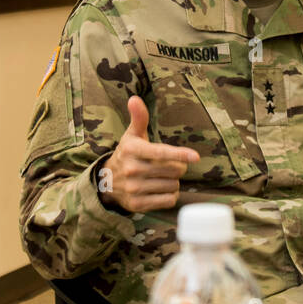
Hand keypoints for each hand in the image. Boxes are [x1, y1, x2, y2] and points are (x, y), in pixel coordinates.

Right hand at [98, 96, 198, 213]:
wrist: (107, 182)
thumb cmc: (127, 154)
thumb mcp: (132, 135)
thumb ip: (138, 118)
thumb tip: (134, 98)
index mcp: (132, 150)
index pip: (160, 152)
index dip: (179, 154)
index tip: (195, 157)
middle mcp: (132, 169)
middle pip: (173, 170)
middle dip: (178, 167)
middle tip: (169, 165)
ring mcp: (134, 189)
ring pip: (172, 185)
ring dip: (173, 182)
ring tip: (162, 177)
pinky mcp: (137, 204)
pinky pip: (168, 200)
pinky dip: (170, 195)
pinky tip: (161, 189)